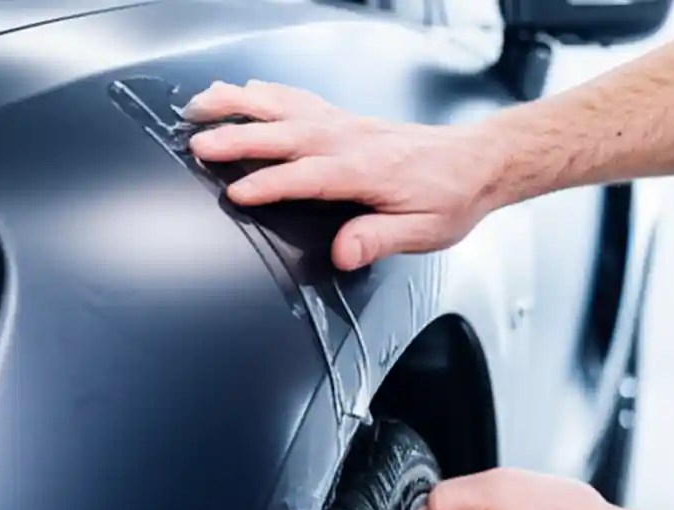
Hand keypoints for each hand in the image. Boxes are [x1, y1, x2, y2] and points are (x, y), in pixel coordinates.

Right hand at [184, 80, 515, 270]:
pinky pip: (297, 99)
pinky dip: (265, 93)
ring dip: (239, 104)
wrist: (476, 163)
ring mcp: (344, 124)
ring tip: (200, 104)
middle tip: (198, 142)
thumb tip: (343, 252)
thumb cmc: (449, 197)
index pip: (307, 176)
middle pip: (284, 133)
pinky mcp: (344, 119)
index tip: (236, 193)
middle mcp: (349, 140)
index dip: (269, 185)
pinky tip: (244, 92)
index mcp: (365, 170)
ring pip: (283, 107)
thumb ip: (378, 239)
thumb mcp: (423, 231)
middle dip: (238, 136)